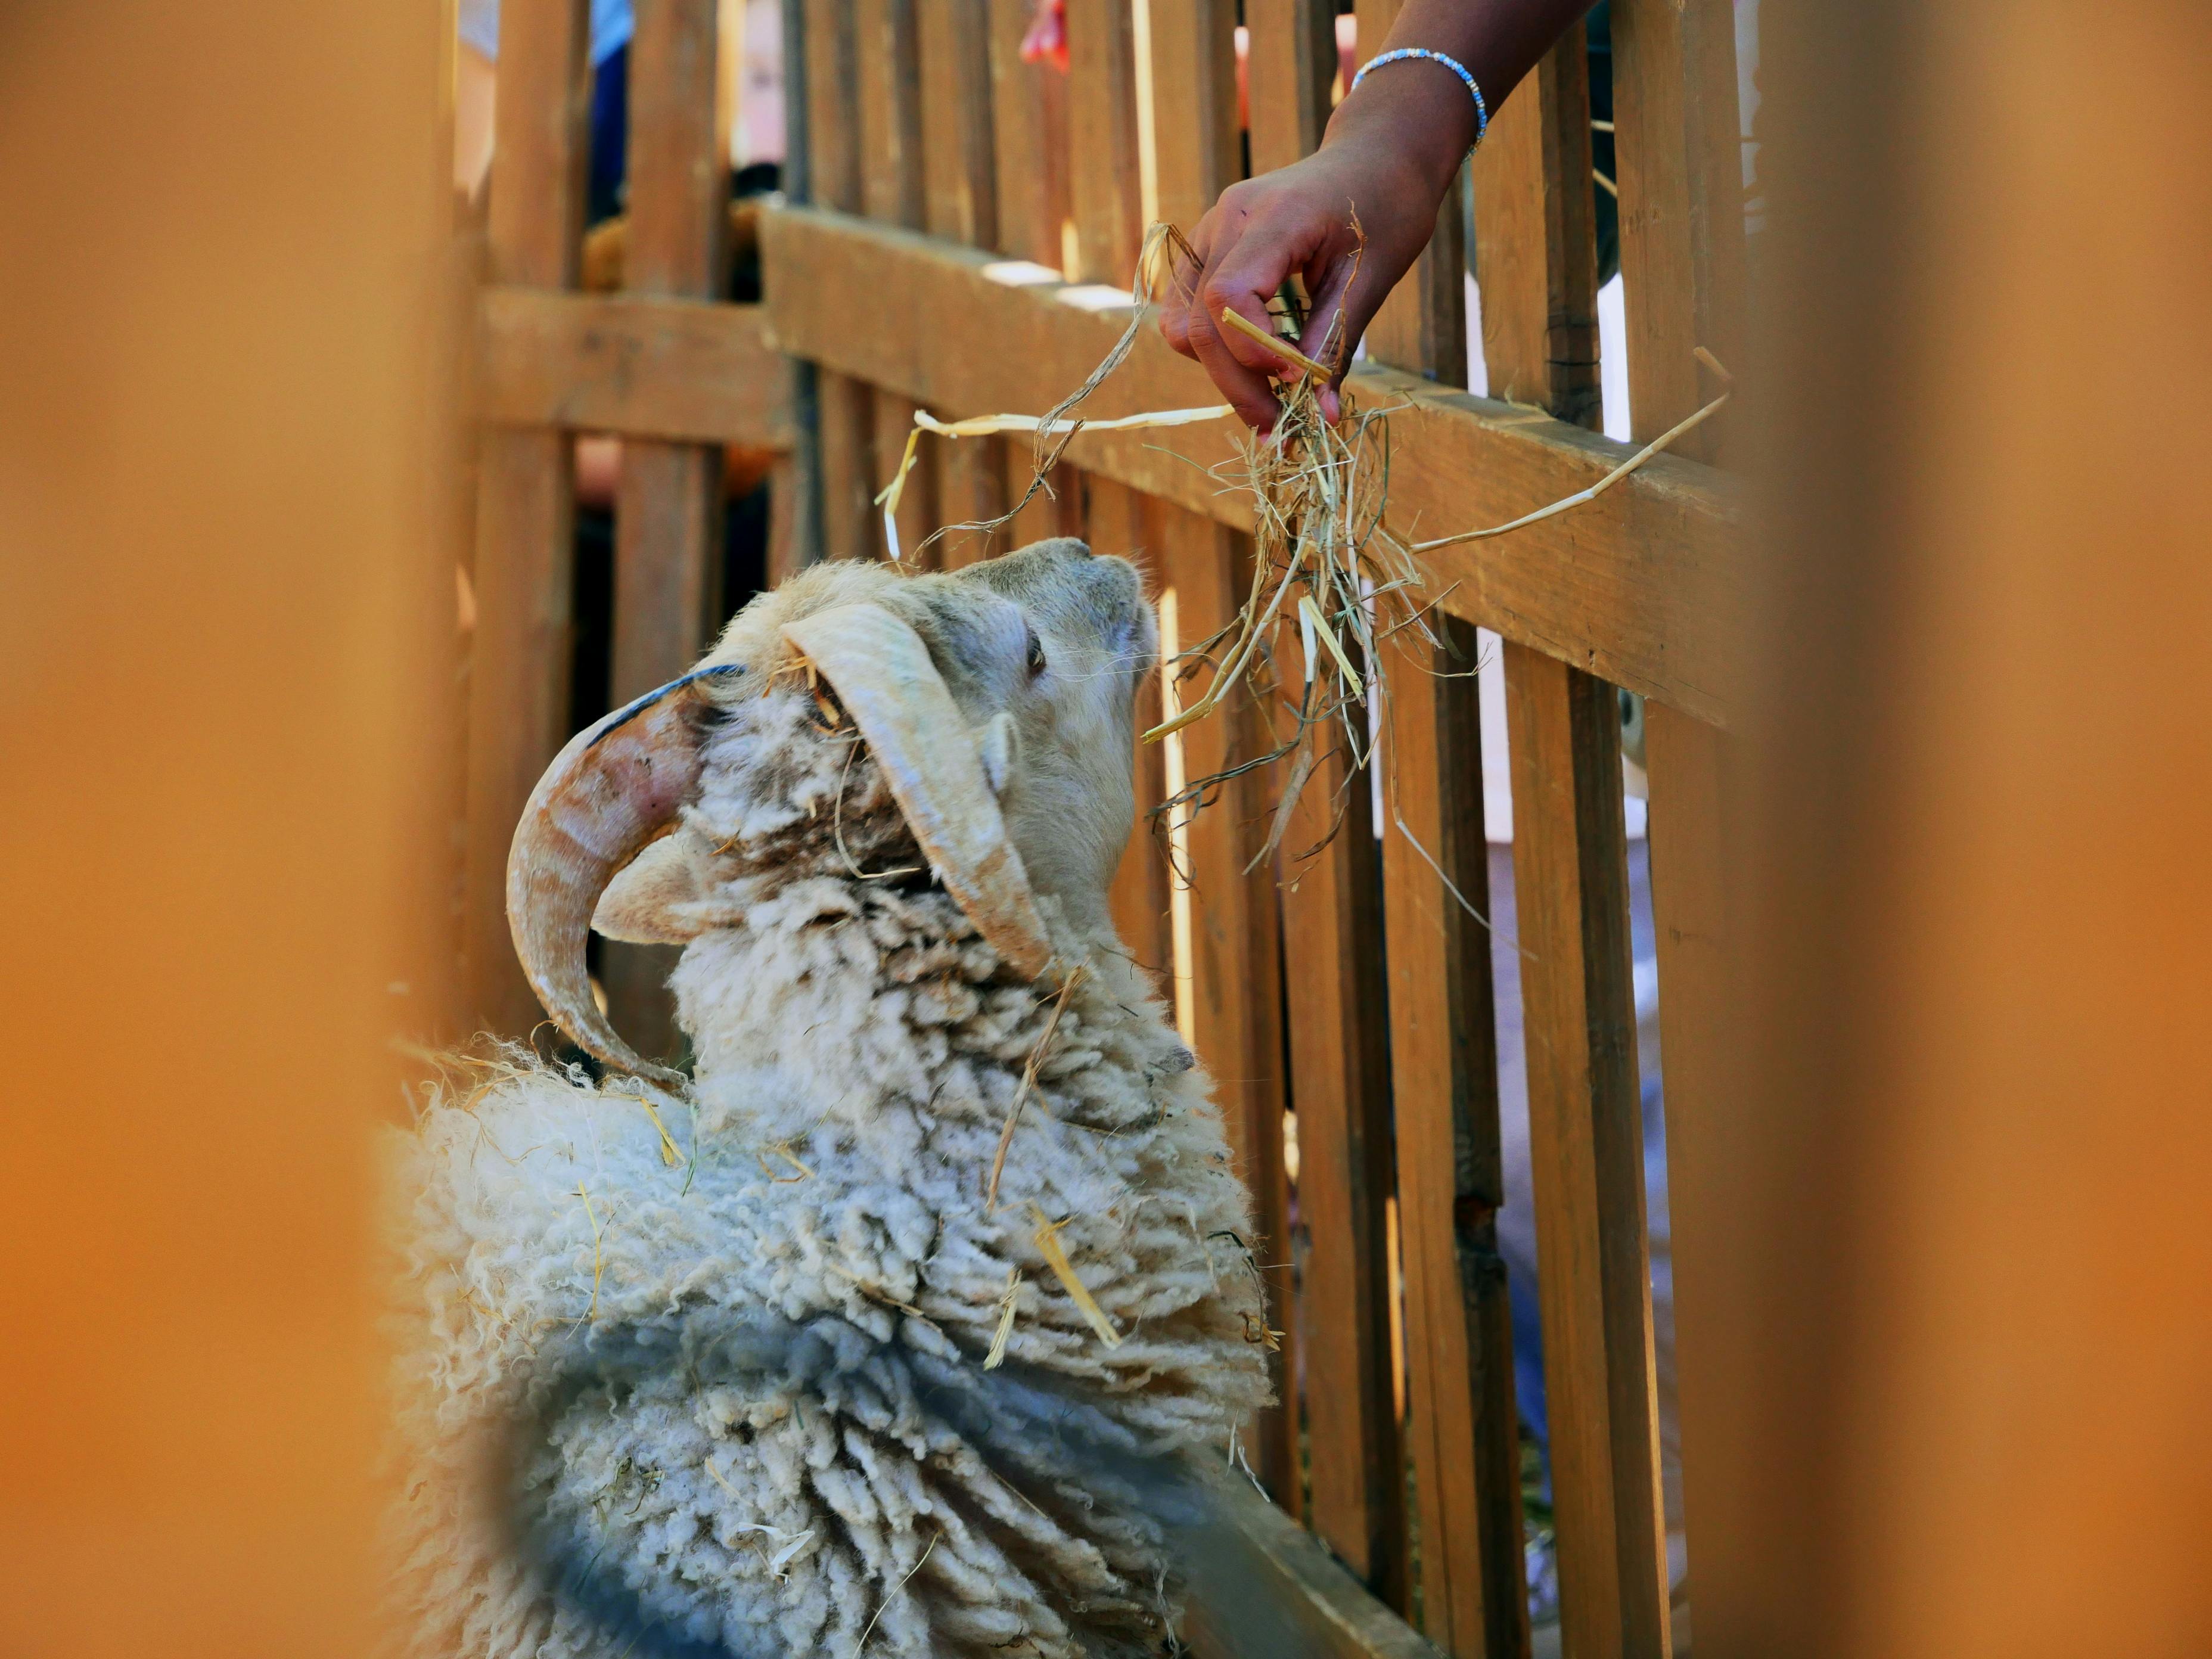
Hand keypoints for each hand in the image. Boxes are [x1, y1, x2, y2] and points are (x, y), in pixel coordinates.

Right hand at [1157, 136, 1443, 433]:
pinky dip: (1214, 349)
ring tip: (1270, 395)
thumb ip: (1335, 345)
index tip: (1297, 382)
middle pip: (1199, 323)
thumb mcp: (1372, 278)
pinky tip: (1257, 362)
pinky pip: (1186, 312)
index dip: (1255, 353)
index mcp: (1273, 216)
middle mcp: (1226, 219)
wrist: (1374, 156)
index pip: (1228, 296)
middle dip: (1238, 385)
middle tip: (1282, 427)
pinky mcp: (1204, 249)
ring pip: (1181, 324)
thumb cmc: (1384, 209)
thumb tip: (1319, 417)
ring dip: (1220, 371)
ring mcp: (1207, 232)